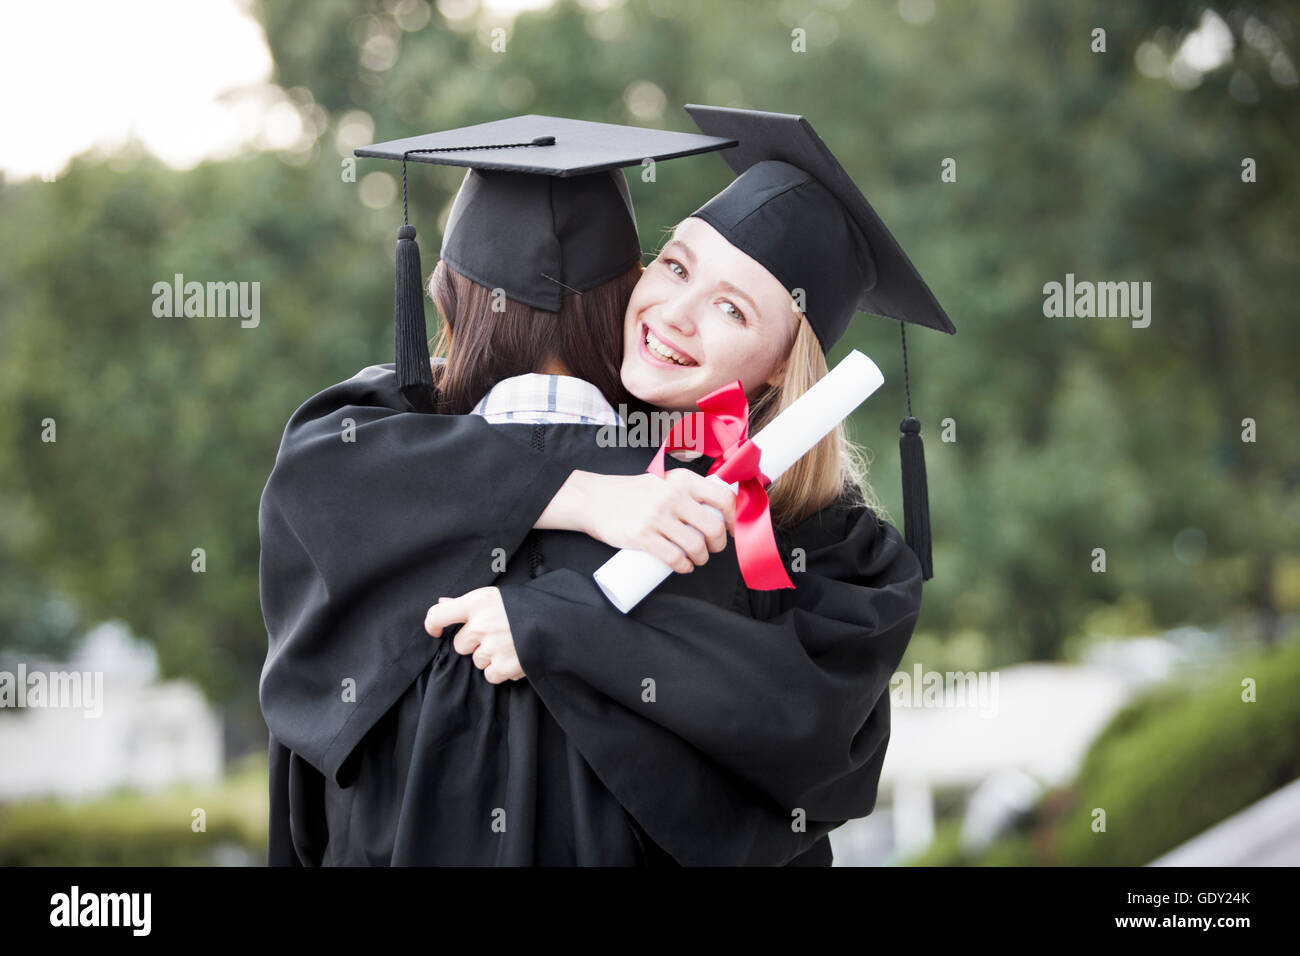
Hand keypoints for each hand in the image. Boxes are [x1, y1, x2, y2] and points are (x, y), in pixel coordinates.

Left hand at [424, 588, 523, 683]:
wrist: (561, 622)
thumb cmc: (529, 605)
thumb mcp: (497, 596)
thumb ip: (467, 602)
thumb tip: (443, 602)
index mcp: (478, 602)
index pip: (438, 614)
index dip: (432, 625)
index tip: (436, 631)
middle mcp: (481, 624)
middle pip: (460, 644)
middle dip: (475, 643)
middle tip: (497, 634)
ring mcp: (492, 647)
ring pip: (477, 661)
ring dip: (490, 657)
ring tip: (511, 644)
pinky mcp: (504, 666)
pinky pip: (490, 675)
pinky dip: (501, 670)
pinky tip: (516, 657)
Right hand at [540, 470, 735, 574]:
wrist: (595, 499)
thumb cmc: (633, 494)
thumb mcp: (663, 481)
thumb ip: (686, 491)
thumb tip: (715, 509)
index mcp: (683, 480)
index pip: (723, 498)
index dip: (733, 519)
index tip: (730, 530)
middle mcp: (673, 496)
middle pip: (713, 528)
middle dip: (718, 545)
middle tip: (712, 549)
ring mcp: (658, 516)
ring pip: (695, 546)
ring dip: (701, 559)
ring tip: (697, 560)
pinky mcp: (643, 536)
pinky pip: (674, 558)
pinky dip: (684, 567)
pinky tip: (684, 567)